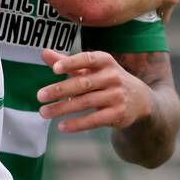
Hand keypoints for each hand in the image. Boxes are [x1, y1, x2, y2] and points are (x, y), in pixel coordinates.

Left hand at [35, 49, 153, 133]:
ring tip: (44, 112)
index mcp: (105, 61)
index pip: (87, 59)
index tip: (54, 69)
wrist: (139, 100)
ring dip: (62, 108)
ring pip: (85, 102)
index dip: (71, 63)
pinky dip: (77, 124)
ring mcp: (116, 96)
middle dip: (59, 90)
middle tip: (40, 96)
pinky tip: (61, 126)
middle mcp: (112, 77)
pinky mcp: (118, 114)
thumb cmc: (106, 80)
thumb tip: (43, 53)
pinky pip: (94, 120)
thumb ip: (67, 62)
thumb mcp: (90, 69)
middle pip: (83, 84)